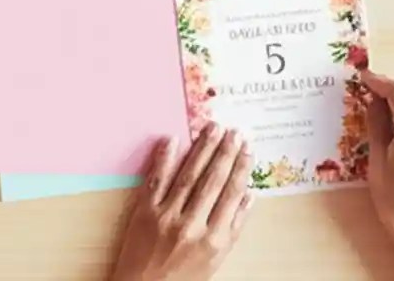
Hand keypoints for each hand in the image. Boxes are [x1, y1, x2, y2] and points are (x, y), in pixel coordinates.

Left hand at [111, 124, 254, 280]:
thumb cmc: (184, 277)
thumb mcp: (217, 259)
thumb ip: (234, 227)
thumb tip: (250, 195)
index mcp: (214, 239)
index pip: (231, 193)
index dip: (241, 167)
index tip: (248, 147)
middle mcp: (192, 225)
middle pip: (213, 180)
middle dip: (226, 152)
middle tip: (234, 131)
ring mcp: (166, 217)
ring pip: (189, 176)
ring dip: (202, 149)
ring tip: (213, 128)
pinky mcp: (144, 212)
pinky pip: (156, 180)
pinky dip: (165, 159)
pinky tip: (174, 139)